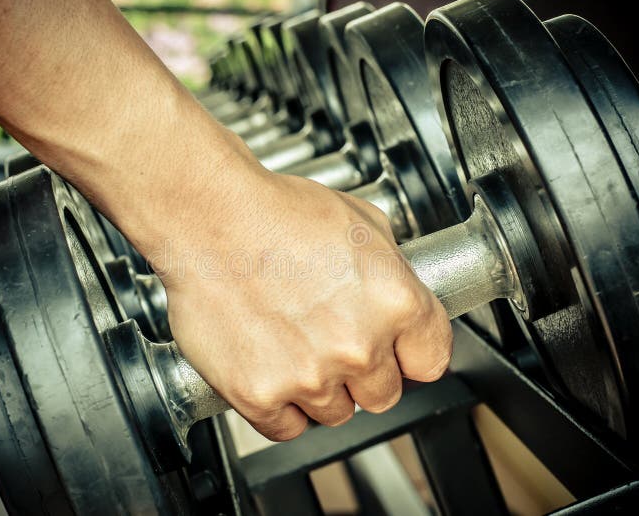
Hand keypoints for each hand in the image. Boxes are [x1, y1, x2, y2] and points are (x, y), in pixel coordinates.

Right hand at [138, 144, 452, 440]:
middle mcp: (359, 346)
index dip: (409, 355)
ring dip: (320, 389)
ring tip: (293, 345)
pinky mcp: (260, 395)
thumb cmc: (276, 213)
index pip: (430, 361)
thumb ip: (392, 274)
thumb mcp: (362, 223)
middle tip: (332, 343)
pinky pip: (287, 427)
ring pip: (335, 413)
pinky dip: (280, 405)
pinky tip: (271, 367)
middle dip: (363, 374)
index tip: (396, 354)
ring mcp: (309, 376)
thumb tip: (398, 303)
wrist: (208, 218)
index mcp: (395, 303)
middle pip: (383, 395)